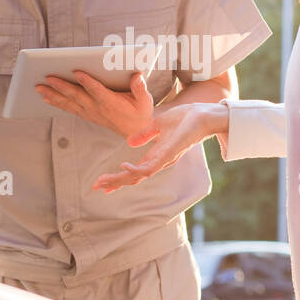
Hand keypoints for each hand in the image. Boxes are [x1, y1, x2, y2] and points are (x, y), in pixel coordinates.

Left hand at [36, 69, 153, 138]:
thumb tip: (137, 75)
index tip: (76, 71)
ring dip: (53, 95)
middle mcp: (98, 109)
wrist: (137, 131)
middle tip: (47, 77)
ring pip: (69, 103)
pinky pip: (69, 108)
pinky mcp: (87, 115)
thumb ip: (140, 88)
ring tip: (39, 88)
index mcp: (111, 103)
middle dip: (61, 87)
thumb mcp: (145, 100)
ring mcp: (91, 113)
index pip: (97, 91)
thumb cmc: (141, 112)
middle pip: (77, 96)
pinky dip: (57, 103)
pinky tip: (45, 98)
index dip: (87, 81)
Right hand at [93, 102, 219, 191]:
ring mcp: (164, 160)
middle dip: (114, 182)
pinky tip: (124, 166)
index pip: (133, 172)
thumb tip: (129, 143)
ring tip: (104, 181)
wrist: (203, 114)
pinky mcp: (169, 154)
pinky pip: (151, 167)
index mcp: (155, 156)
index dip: (117, 178)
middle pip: (133, 177)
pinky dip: (136, 169)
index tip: (101, 184)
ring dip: (120, 179)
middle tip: (96, 186)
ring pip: (138, 176)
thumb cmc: (185, 118)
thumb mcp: (158, 125)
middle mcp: (159, 161)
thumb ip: (145, 135)